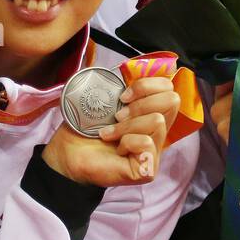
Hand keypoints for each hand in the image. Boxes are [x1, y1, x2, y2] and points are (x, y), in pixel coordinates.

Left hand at [42, 75, 179, 186]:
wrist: (68, 154)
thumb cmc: (85, 129)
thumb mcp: (106, 100)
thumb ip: (126, 87)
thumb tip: (138, 69)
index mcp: (150, 112)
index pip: (170, 87)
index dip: (148, 84)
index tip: (123, 95)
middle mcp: (157, 132)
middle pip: (172, 100)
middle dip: (139, 104)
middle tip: (118, 115)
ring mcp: (155, 152)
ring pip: (157, 121)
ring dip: (126, 126)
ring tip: (110, 134)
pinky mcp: (149, 169)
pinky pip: (146, 143)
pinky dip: (126, 142)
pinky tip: (116, 150)